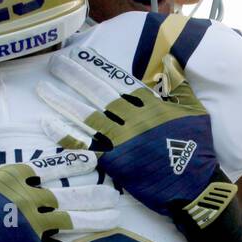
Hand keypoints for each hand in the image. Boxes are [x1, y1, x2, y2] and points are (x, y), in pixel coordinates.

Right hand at [0, 103, 118, 241]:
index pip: (47, 168)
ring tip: (115, 214)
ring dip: (95, 219)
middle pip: (66, 195)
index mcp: (13, 177)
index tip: (94, 160)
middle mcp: (28, 198)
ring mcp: (31, 224)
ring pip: (71, 221)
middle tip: (113, 193)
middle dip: (92, 194)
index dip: (71, 163)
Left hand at [40, 46, 230, 224]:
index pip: (118, 80)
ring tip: (43, 88)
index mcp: (151, 105)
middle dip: (75, 77)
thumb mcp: (195, 110)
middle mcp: (132, 119)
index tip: (79, 55)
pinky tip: (47, 123)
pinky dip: (65, 135)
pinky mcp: (114, 162)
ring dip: (63, 102)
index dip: (97, 68)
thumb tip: (172, 59)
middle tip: (54, 63)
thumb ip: (180, 84)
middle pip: (97, 93)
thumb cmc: (198, 149)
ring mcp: (121, 140)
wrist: (194, 185)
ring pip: (86, 116)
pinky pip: (84, 146)